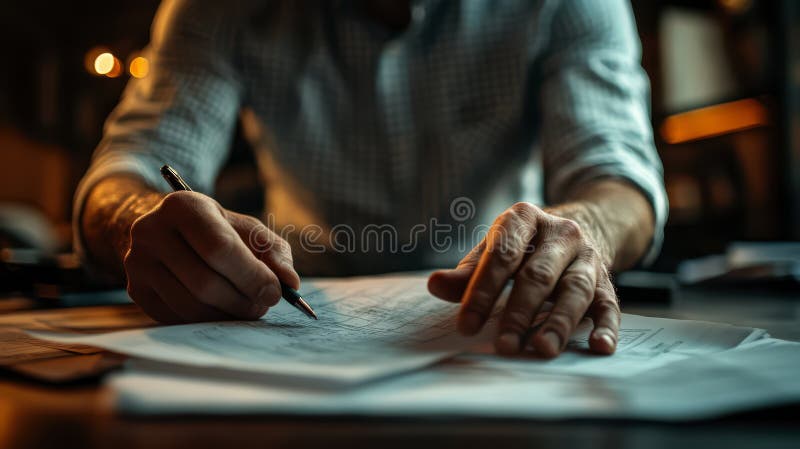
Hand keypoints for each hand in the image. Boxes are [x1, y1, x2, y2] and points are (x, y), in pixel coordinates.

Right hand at [123, 191, 298, 322]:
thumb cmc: (217, 230)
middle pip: (205, 282)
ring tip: (248, 307)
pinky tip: (224, 311)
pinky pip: (177, 318)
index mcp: (183, 206)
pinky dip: (208, 321)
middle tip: (265, 305)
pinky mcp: (136, 290)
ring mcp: (137, 263)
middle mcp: (151, 231)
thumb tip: (290, 283)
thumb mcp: (247, 229)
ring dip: (228, 315)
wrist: (166, 231)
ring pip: (191, 305)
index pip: (219, 248)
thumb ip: (273, 252)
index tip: (276, 292)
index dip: (252, 275)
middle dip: (243, 300)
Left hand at [428, 202, 619, 357]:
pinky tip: (598, 346)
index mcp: (524, 218)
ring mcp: (587, 256)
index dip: (482, 291)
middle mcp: (561, 233)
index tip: (467, 325)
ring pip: (575, 289)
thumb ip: (467, 272)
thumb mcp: (493, 249)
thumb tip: (435, 284)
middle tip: (504, 345)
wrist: (581, 225)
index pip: (502, 256)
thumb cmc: (524, 246)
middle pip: (538, 275)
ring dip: (558, 322)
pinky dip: (606, 327)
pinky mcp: (607, 281)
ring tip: (541, 349)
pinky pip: (610, 304)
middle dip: (519, 312)